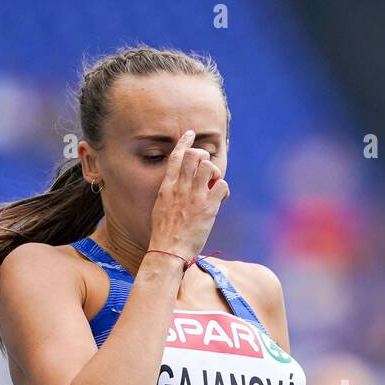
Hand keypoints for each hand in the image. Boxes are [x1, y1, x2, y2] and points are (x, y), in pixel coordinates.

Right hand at [148, 130, 228, 259]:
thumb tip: (179, 186)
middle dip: (203, 157)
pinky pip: (222, 185)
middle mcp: (181, 187)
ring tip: (213, 185)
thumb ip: (171, 193)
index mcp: (167, 186)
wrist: (168, 250)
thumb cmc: (164, 233)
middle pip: (194, 156)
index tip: (191, 134)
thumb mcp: (161, 207)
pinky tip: (220, 199)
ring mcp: (195, 196)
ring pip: (209, 166)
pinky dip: (224, 189)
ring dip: (214, 172)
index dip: (185, 142)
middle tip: (206, 168)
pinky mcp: (208, 207)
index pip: (176, 156)